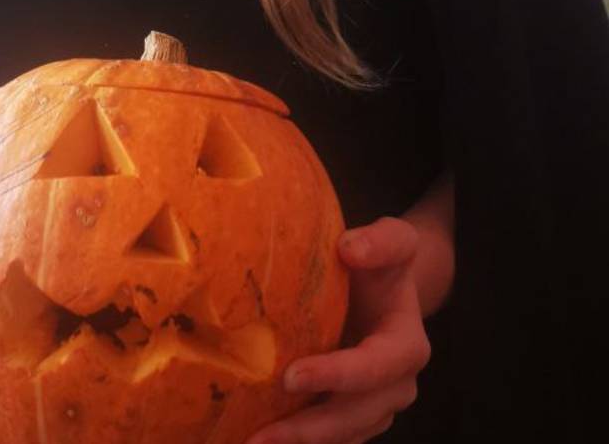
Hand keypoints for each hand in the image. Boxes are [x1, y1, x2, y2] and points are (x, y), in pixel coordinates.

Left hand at [247, 217, 431, 443]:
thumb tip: (350, 248)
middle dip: (312, 429)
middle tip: (262, 435)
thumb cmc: (379, 264)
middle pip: (357, 415)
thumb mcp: (392, 241)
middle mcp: (396, 384)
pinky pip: (332, 440)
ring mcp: (376, 406)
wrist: (381, 291)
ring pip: (344, 436)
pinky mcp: (353, 418)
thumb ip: (382, 241)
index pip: (376, 366)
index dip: (338, 375)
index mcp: (405, 344)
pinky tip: (259, 441)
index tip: (292, 376)